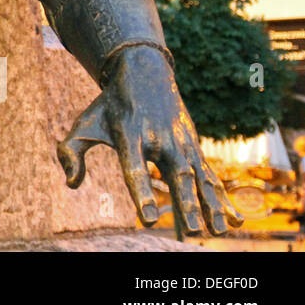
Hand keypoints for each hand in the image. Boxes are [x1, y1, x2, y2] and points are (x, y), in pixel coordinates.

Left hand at [57, 44, 241, 235]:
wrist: (144, 71)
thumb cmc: (110, 105)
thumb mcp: (85, 123)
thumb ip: (71, 152)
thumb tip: (71, 184)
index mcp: (130, 134)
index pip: (135, 169)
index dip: (143, 194)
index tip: (150, 218)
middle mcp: (160, 139)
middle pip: (175, 176)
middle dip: (185, 205)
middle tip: (191, 232)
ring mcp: (180, 142)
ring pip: (198, 177)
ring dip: (210, 206)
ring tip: (218, 232)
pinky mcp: (193, 145)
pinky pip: (209, 174)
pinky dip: (222, 197)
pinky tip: (234, 221)